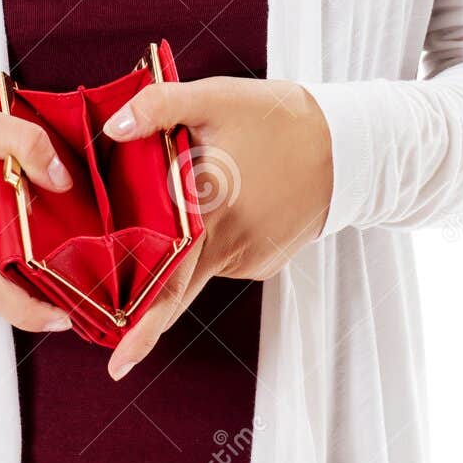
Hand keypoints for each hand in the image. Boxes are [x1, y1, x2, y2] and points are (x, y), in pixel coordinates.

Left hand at [100, 75, 333, 380]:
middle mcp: (230, 246)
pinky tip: (220, 204)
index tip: (119, 364)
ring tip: (186, 212)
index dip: (141, 325)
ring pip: (198, 266)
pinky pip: (223, 257)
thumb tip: (112, 128)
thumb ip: (159, 108)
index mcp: (212, 212)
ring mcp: (250, 257)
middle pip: (178, 290)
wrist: (349, 145)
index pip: (167, 280)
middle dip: (147, 323)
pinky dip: (209, 241)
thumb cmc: (276, 118)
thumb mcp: (215, 98)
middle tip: (118, 357)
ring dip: (179, 254)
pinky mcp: (264, 260)